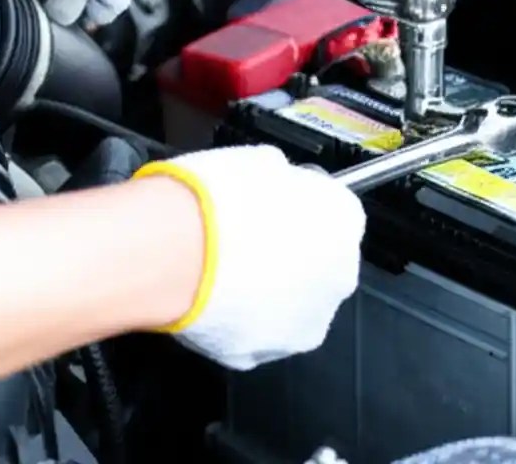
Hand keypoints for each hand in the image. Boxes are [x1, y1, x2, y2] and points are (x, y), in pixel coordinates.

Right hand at [134, 145, 365, 370]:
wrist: (171, 249)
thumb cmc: (214, 198)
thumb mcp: (258, 160)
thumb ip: (282, 178)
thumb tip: (274, 181)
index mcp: (344, 221)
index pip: (334, 214)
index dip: (297, 211)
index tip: (270, 210)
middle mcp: (339, 277)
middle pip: (319, 266)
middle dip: (288, 258)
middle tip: (244, 244)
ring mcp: (304, 322)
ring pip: (290, 307)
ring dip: (267, 295)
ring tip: (221, 276)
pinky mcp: (262, 355)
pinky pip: (253, 336)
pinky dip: (236, 324)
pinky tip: (208, 302)